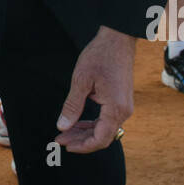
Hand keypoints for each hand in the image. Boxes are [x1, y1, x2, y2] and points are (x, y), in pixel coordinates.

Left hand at [55, 26, 133, 153]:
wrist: (118, 39)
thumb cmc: (100, 56)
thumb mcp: (81, 80)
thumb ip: (72, 106)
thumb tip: (62, 126)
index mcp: (115, 108)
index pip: (100, 139)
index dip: (82, 146)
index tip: (65, 144)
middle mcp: (123, 111)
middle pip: (102, 137)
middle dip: (80, 140)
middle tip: (59, 138)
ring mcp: (124, 106)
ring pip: (104, 129)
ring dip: (85, 132)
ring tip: (65, 132)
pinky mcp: (121, 101)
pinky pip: (107, 119)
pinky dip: (92, 123)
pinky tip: (77, 122)